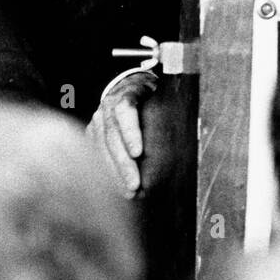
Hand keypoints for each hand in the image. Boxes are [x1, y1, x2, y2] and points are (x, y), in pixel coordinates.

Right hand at [88, 70, 157, 197]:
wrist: (128, 86)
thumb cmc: (152, 94)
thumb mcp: (162, 93)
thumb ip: (168, 107)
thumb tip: (187, 129)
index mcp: (127, 92)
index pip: (125, 110)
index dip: (130, 132)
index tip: (138, 153)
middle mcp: (107, 106)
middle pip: (112, 135)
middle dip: (122, 163)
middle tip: (134, 186)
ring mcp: (97, 120)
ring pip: (101, 149)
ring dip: (114, 173)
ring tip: (128, 194)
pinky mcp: (92, 134)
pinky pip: (96, 156)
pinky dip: (107, 174)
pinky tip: (117, 189)